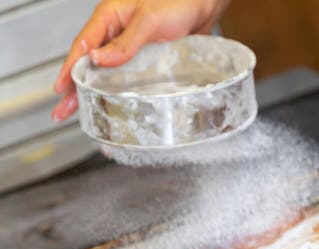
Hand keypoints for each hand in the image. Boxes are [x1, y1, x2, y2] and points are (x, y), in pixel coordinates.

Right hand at [52, 0, 229, 120]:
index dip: (70, 70)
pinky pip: (125, 75)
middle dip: (75, 87)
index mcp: (109, 18)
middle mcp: (115, 32)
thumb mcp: (149, 22)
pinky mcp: (145, 57)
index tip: (60, 90)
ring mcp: (130, 46)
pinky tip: (113, 103)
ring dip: (94, 91)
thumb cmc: (178, 3)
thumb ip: (125, 42)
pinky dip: (116, 89)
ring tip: (84, 113)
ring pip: (105, 71)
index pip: (82, 47)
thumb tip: (97, 60)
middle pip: (89, 63)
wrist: (204, 5)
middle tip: (63, 111)